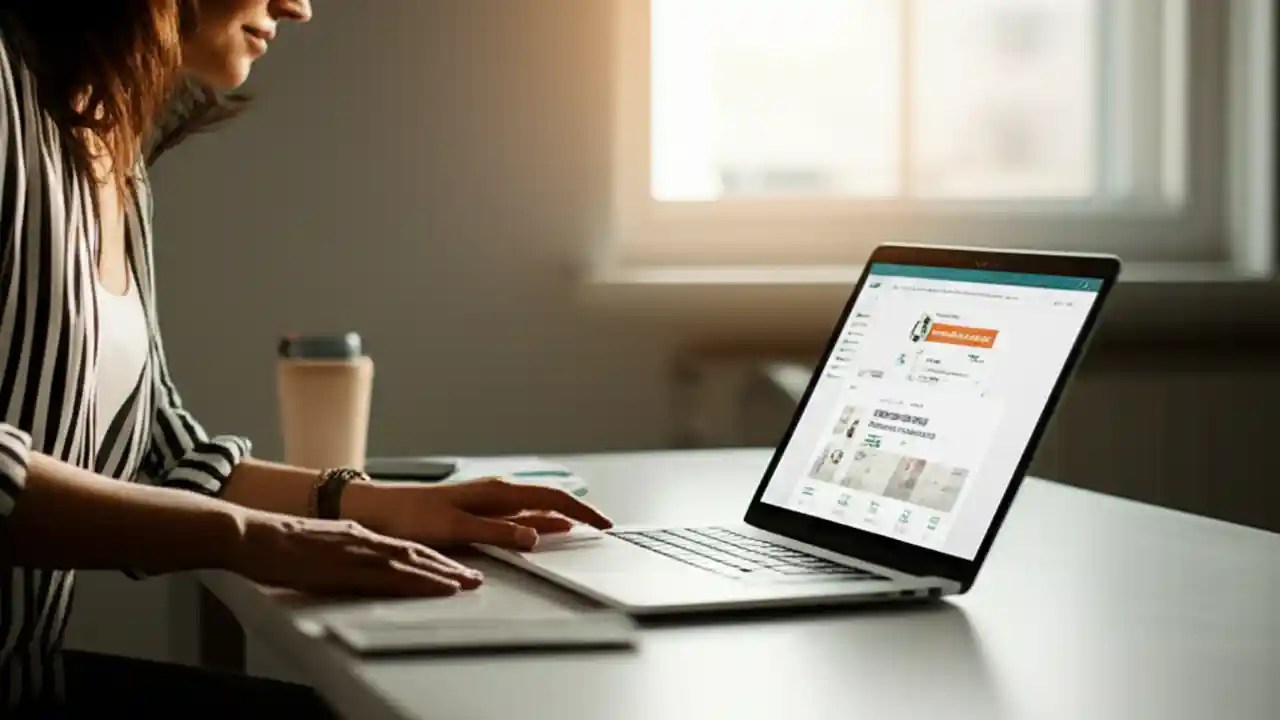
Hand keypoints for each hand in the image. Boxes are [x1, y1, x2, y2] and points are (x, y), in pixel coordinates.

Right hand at [227, 511, 484, 596]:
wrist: (248, 533)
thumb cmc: (273, 543)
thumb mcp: (316, 544)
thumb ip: (340, 552)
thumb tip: (352, 565)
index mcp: (355, 533)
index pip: (403, 546)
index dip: (432, 557)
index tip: (454, 568)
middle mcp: (362, 538)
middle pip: (415, 553)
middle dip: (447, 567)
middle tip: (475, 578)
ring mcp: (355, 551)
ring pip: (410, 563)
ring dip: (441, 574)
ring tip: (466, 584)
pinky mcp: (345, 566)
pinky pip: (391, 576)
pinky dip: (418, 582)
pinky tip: (435, 588)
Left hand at [343, 478, 613, 550]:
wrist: (378, 510)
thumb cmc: (411, 517)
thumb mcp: (456, 528)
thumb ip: (498, 531)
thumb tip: (535, 536)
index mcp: (498, 491)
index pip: (552, 499)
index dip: (581, 511)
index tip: (603, 524)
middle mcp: (498, 492)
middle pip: (550, 500)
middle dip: (579, 511)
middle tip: (603, 527)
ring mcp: (490, 501)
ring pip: (536, 507)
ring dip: (561, 517)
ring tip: (584, 528)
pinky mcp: (480, 511)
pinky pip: (521, 515)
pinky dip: (540, 523)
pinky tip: (546, 530)